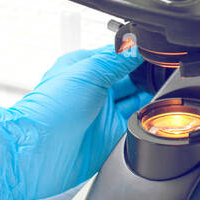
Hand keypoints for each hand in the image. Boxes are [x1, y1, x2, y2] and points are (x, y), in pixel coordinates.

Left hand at [0, 46, 149, 199]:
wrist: (38, 150)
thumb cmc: (48, 109)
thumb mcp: (86, 72)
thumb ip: (115, 59)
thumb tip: (136, 49)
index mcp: (86, 69)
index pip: (118, 56)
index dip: (136, 55)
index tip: (156, 53)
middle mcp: (96, 90)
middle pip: (131, 79)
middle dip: (146, 76)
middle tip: (161, 74)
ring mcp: (103, 114)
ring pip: (137, 101)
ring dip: (148, 98)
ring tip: (158, 94)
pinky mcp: (110, 136)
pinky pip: (135, 125)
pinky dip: (144, 120)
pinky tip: (151, 115)